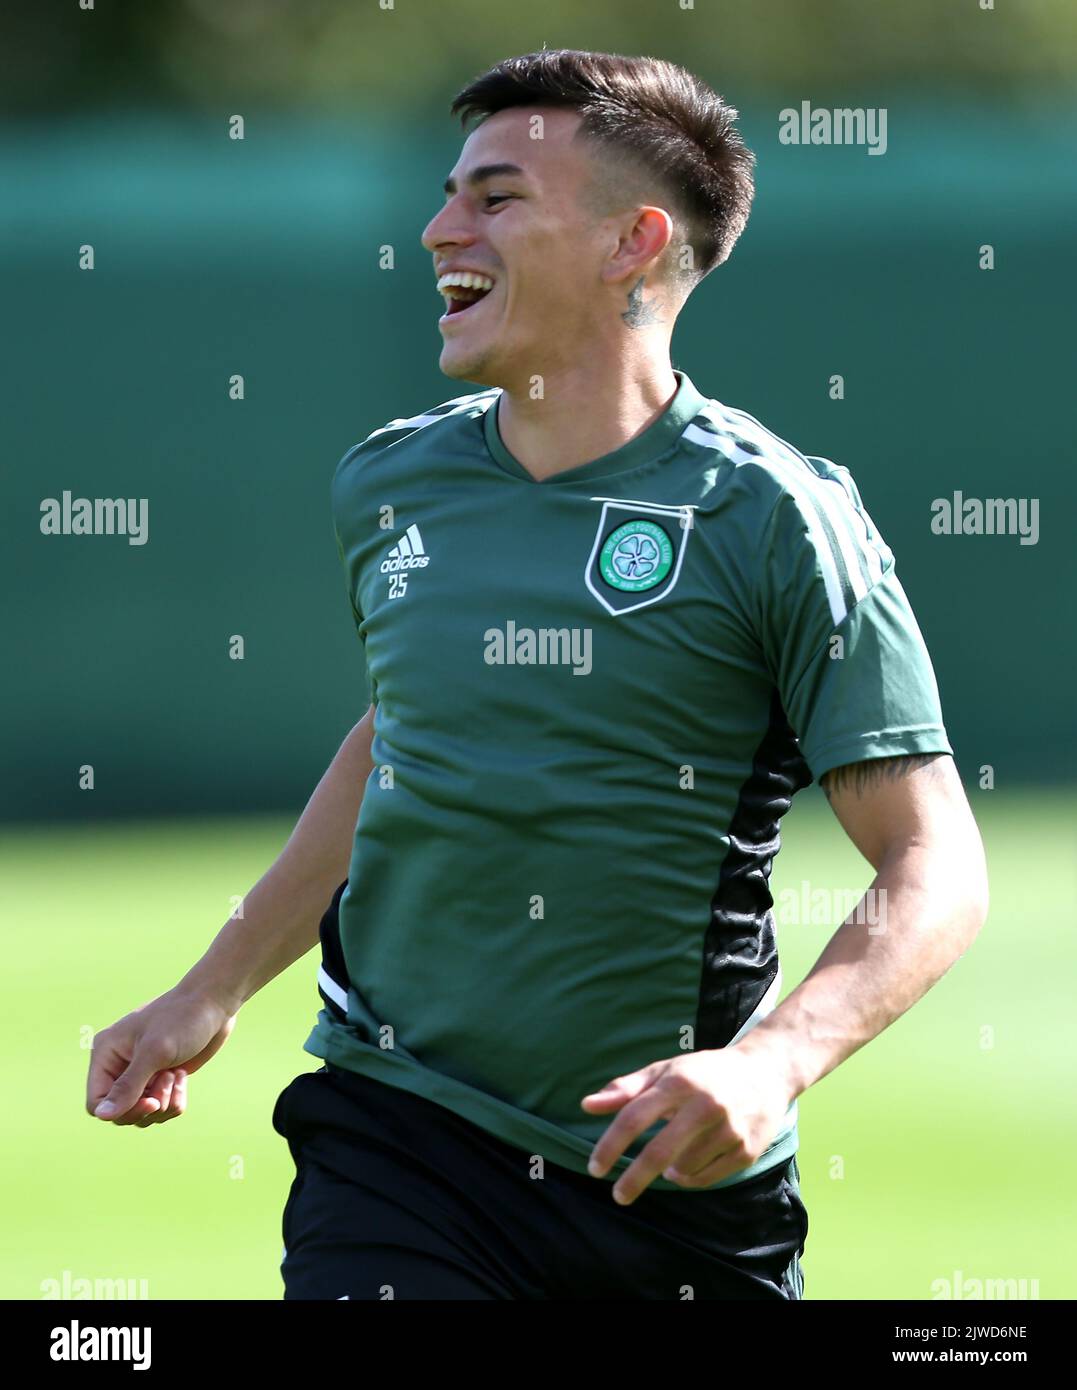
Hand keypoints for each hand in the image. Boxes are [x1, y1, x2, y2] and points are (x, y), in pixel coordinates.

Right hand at [86, 987, 236, 1127]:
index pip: (97, 1103)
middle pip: (120, 1113)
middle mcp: (118, 1066)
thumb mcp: (154, 1053)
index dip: (121, 1111)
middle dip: (147, 1106)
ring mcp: (141, 1073)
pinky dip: (174, 1100)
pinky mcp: (161, 1078)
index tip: (151, 1103)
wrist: (213, 1003)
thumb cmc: (181, 1019)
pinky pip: (161, 1108)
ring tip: (176, 1076)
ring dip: (163, 1103)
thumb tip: (103, 1116)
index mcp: (106, 1054)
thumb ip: (128, 1086)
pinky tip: (183, 1077)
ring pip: (142, 1114)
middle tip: (168, 1081)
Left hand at [580, 1044, 792, 1204]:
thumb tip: (586, 1106)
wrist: (766, 1073)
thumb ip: (625, 1089)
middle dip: (634, 1178)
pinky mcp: (747, 1149)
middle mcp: (705, 1104)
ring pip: (684, 1168)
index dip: (611, 1144)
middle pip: (660, 1151)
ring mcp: (729, 1128)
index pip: (635, 1116)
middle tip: (618, 1196)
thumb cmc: (704, 1073)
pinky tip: (687, 1166)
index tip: (595, 1167)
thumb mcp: (665, 1071)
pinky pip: (708, 1177)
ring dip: (669, 1172)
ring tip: (670, 1159)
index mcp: (679, 1081)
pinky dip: (691, 1177)